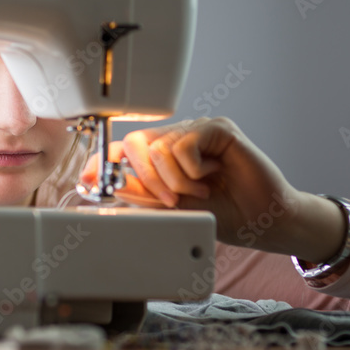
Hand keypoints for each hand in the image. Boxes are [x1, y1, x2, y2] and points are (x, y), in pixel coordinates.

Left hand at [81, 117, 346, 262]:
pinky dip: (190, 168)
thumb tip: (105, 186)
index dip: (103, 161)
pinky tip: (210, 176)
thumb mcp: (172, 209)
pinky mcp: (218, 128)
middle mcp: (177, 138)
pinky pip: (183, 143)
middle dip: (143, 178)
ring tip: (197, 192)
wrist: (263, 221)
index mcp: (164, 156)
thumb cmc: (224, 214)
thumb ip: (141, 195)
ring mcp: (197, 130)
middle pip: (134, 143)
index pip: (124, 149)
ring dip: (173, 179)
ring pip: (158, 147)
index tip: (86, 179)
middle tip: (168, 200)